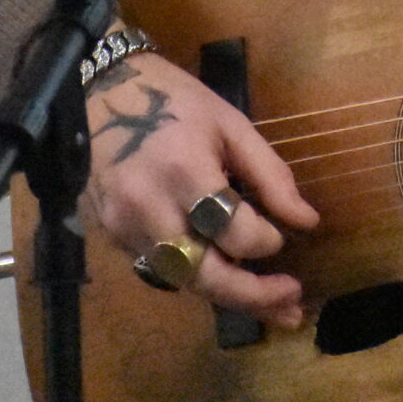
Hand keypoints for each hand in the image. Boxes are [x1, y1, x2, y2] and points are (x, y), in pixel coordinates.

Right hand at [80, 48, 319, 327]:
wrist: (97, 93)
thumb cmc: (173, 100)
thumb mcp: (230, 124)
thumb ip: (269, 175)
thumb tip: (306, 222)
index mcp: (184, 172)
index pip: (234, 231)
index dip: (267, 241)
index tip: (283, 236)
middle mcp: (149, 210)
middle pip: (205, 274)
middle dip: (253, 296)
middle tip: (292, 308)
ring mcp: (124, 229)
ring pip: (182, 282)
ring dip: (228, 296)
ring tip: (270, 306)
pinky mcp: (111, 238)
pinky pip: (160, 270)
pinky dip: (195, 276)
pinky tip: (223, 278)